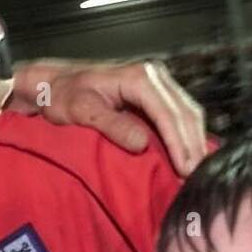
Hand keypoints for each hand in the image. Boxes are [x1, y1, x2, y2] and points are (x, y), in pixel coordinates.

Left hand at [8, 59, 206, 175]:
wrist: (54, 82)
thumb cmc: (63, 95)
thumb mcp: (81, 110)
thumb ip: (111, 125)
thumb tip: (141, 144)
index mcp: (139, 77)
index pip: (168, 114)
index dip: (179, 144)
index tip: (185, 170)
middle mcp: (154, 74)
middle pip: (184, 113)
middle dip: (193, 146)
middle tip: (196, 177)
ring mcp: (157, 81)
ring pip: (188, 112)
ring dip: (195, 142)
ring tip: (197, 171)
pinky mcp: (157, 91)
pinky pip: (180, 113)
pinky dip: (187, 135)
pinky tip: (189, 155)